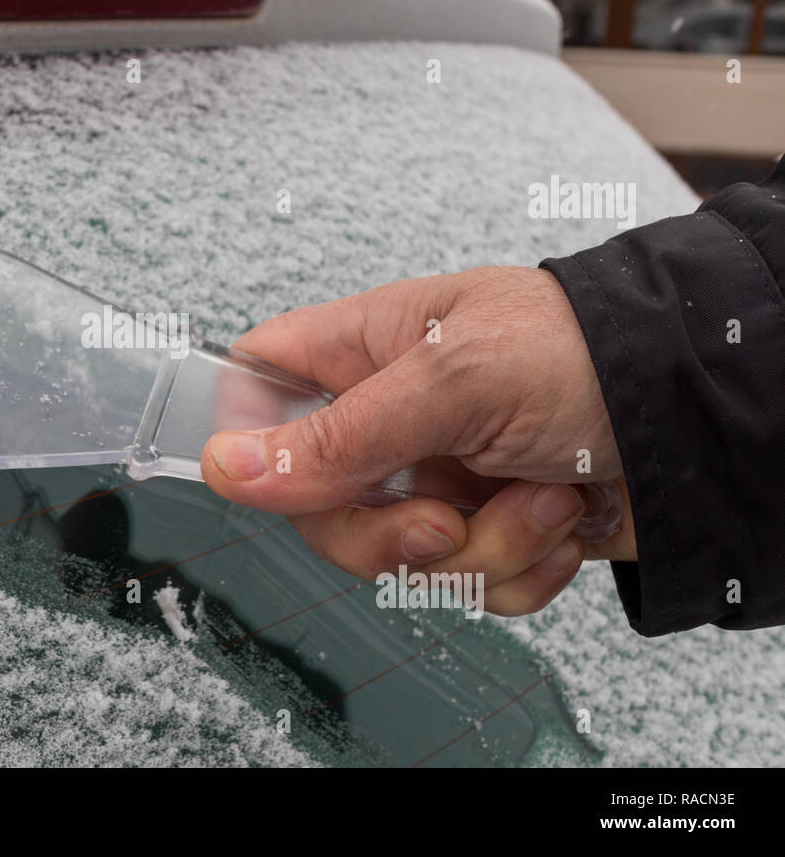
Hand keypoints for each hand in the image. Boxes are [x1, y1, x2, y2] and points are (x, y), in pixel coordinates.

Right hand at [199, 266, 635, 616]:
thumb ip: (339, 435)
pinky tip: (561, 522)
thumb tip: (228, 465)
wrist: (709, 417)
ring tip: (542, 496)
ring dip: (480, 548)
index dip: (247, 434)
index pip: (256, 383)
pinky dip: (519, 572)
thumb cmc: (587, 353)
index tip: (278, 479)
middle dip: (385, 534)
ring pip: (396, 558)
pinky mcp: (490, 529)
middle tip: (444, 518)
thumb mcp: (453, 384)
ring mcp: (439, 478)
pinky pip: (463, 587)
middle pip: (316, 504)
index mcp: (364, 351)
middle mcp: (390, 419)